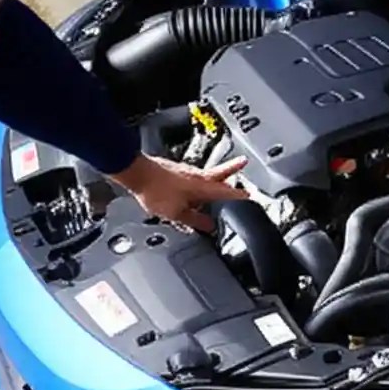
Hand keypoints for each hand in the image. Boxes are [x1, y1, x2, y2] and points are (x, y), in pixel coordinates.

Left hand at [111, 154, 248, 231]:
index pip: (228, 191)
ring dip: (216, 174)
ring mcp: (186, 172)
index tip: (250, 196)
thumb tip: (208, 227)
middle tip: (243, 162)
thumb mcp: (177, 214)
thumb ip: (195, 221)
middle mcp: (197, 176)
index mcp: (203, 187)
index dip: (240, 195)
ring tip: (221, 177)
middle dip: (233, 169)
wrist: (138, 173)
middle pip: (220, 173)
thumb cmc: (157, 190)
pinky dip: (199, 180)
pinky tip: (194, 185)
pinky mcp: (175, 171)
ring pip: (207, 173)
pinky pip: (193, 176)